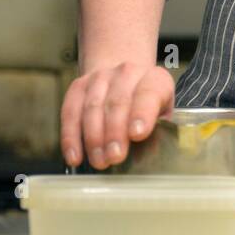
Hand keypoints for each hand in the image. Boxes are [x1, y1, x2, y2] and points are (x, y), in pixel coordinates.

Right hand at [60, 62, 174, 168]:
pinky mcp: (78, 86)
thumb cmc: (148, 107)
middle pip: (117, 103)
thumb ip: (160, 131)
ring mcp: (100, 77)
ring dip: (94, 138)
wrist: (124, 82)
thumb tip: (151, 154)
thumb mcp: (163, 115)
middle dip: (114, 133)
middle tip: (115, 157)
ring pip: (92, 107)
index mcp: (154, 79)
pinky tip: (74, 156)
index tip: (137, 134)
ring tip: (99, 161)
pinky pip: (70, 112)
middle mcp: (127, 73)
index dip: (141, 113)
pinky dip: (71, 136)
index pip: (148, 93)